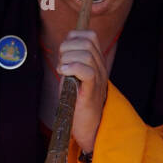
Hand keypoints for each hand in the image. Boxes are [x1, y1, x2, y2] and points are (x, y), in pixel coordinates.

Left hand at [56, 29, 108, 153]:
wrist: (88, 126)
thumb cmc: (78, 102)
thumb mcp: (74, 76)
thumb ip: (72, 60)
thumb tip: (64, 46)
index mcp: (97, 63)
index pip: (90, 36)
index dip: (73, 37)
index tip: (64, 52)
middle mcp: (101, 68)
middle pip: (87, 41)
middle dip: (67, 47)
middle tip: (61, 63)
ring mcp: (99, 78)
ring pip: (86, 53)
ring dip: (67, 58)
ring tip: (62, 71)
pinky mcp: (92, 90)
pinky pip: (87, 70)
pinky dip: (71, 67)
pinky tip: (63, 74)